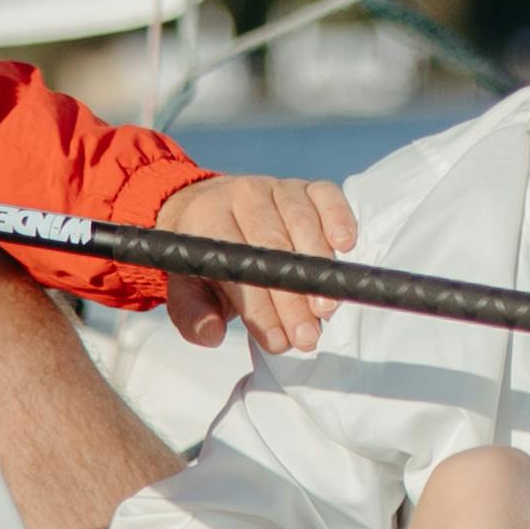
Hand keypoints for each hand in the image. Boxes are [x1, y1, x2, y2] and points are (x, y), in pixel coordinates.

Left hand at [148, 165, 355, 354]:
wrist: (209, 214)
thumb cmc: (205, 261)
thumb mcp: (185, 289)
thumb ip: (192, 314)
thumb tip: (212, 334)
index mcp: (206, 219)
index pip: (236, 264)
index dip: (259, 307)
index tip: (277, 341)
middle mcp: (242, 196)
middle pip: (272, 245)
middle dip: (292, 298)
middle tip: (306, 336)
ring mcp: (276, 188)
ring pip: (301, 221)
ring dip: (318, 267)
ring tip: (326, 308)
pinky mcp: (304, 187)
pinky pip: (325, 195)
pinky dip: (338, 217)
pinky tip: (344, 245)